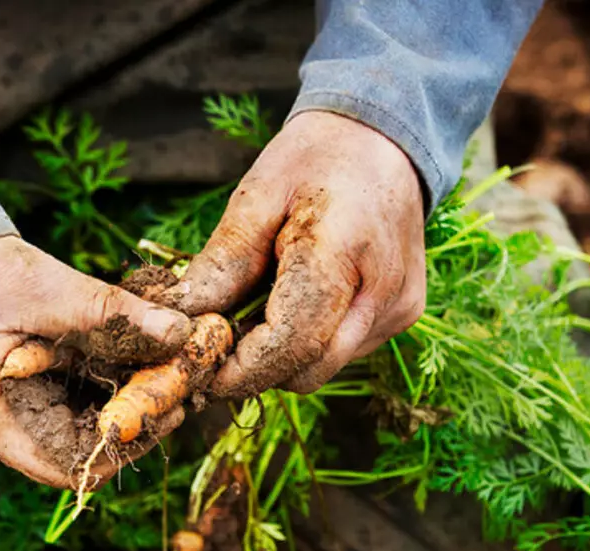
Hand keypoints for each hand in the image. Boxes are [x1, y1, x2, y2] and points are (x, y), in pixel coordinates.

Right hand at [0, 236, 191, 487]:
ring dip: (119, 404)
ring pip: (74, 430)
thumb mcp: (43, 288)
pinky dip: (98, 388)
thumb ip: (109, 312)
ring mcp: (1, 419)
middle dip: (130, 423)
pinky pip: (62, 407)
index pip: (67, 468)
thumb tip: (180, 331)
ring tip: (163, 370)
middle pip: (76, 451)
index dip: (123, 449)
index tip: (167, 412)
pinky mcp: (13, 399)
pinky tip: (132, 360)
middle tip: (178, 387)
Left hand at [162, 110, 425, 396]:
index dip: (242, 369)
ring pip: (325, 365)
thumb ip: (223, 264)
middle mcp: (384, 291)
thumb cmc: (315, 159)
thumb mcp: (256, 196)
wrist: (385, 137)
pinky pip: (344, 351)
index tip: (203, 374)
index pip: (291, 342)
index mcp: (344, 252)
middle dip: (258, 369)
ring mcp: (400, 307)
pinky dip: (312, 339)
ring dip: (284, 354)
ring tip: (261, 305)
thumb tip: (184, 322)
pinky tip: (299, 298)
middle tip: (219, 343)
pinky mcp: (405, 314)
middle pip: (309, 369)